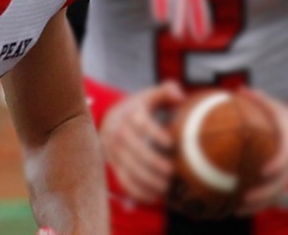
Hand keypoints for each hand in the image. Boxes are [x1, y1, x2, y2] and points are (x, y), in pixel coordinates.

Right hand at [100, 81, 184, 203]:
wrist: (108, 119)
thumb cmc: (137, 109)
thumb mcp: (149, 97)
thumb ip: (166, 91)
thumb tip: (180, 96)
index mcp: (130, 115)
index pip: (141, 124)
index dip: (155, 133)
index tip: (171, 143)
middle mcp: (119, 133)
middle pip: (135, 150)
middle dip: (153, 163)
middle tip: (171, 172)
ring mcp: (114, 151)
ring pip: (128, 168)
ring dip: (147, 180)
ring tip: (166, 187)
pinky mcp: (113, 165)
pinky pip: (123, 181)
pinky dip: (137, 191)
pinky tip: (154, 196)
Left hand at [234, 90, 287, 215]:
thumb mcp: (279, 107)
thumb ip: (261, 100)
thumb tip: (240, 90)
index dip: (279, 163)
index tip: (265, 171)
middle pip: (284, 180)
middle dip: (266, 192)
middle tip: (245, 197)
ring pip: (279, 192)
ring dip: (261, 203)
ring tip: (238, 209)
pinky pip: (275, 194)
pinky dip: (260, 203)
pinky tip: (240, 209)